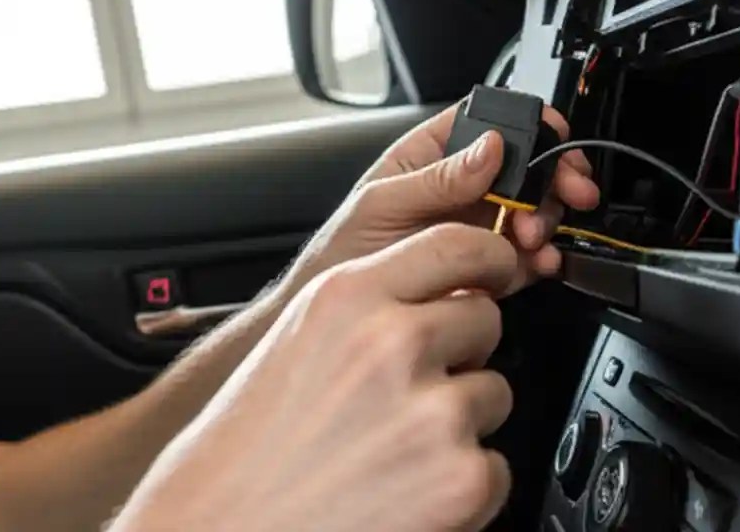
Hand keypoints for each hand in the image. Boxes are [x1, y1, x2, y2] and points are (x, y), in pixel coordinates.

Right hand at [111, 224, 523, 531]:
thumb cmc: (242, 457)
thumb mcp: (298, 342)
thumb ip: (371, 310)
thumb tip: (446, 293)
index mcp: (346, 298)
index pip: (455, 244)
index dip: (489, 258)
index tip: (496, 272)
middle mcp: (393, 342)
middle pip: (486, 318)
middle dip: (465, 352)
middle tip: (411, 395)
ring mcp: (433, 411)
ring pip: (494, 394)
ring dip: (461, 424)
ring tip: (392, 453)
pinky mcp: (462, 478)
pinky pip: (497, 467)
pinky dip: (466, 488)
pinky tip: (407, 496)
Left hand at [277, 103, 599, 298]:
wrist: (341, 318)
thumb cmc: (343, 254)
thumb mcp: (382, 205)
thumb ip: (436, 178)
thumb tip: (490, 147)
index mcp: (433, 156)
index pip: (490, 122)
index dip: (529, 123)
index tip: (555, 138)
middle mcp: (462, 188)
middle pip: (525, 166)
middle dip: (552, 178)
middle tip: (567, 193)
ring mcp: (478, 227)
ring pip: (534, 210)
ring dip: (547, 220)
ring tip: (533, 238)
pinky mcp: (488, 266)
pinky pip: (528, 255)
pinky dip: (543, 257)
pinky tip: (540, 261)